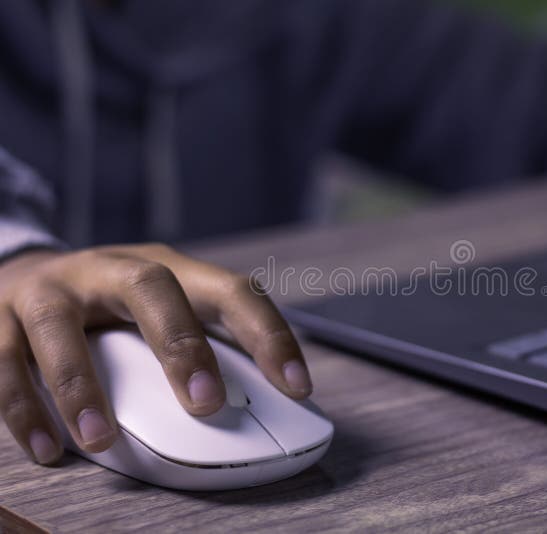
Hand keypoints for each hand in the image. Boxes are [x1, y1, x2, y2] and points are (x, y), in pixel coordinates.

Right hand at [0, 243, 310, 464]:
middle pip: (153, 287)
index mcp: (167, 269)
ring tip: (102, 440)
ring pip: (61, 325)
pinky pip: (4, 360)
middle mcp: (111, 270)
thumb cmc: (110, 306)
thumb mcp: (159, 312)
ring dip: (81, 385)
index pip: (231, 291)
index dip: (268, 335)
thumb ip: (198, 346)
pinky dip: (24, 407)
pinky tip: (49, 447)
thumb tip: (255, 405)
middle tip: (207, 404)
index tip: (297, 386)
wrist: (22, 271)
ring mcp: (52, 289)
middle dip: (182, 345)